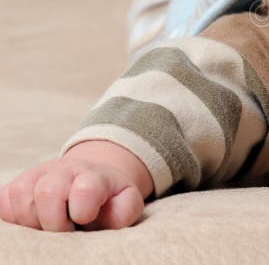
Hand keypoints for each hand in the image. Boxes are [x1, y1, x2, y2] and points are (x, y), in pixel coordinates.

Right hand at [0, 141, 150, 230]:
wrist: (93, 179)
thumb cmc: (109, 199)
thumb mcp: (126, 203)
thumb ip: (123, 211)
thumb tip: (109, 218)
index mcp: (94, 176)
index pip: (85, 189)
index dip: (83, 210)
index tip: (85, 219)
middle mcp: (64, 171)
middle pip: (47, 191)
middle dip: (54, 220)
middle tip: (66, 229)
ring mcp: (38, 175)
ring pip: (20, 195)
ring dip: (32, 219)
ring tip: (49, 225)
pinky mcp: (17, 185)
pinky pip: (3, 200)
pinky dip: (12, 217)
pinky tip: (32, 220)